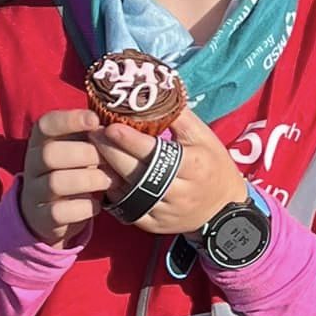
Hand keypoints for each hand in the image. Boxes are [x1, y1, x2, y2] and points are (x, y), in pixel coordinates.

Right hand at [19, 108, 111, 247]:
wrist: (53, 213)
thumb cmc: (73, 170)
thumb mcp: (78, 149)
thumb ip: (90, 137)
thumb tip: (113, 128)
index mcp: (41, 142)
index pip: (45, 124)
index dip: (69, 120)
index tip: (95, 121)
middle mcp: (32, 165)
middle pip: (50, 153)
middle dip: (85, 154)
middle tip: (108, 160)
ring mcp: (34, 192)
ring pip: (55, 182)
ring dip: (89, 180)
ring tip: (108, 181)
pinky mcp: (42, 217)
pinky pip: (59, 212)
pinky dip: (84, 207)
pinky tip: (97, 205)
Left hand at [94, 104, 247, 238]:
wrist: (223, 207)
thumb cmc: (212, 164)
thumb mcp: (203, 136)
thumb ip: (178, 116)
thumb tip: (154, 91)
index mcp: (192, 166)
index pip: (154, 153)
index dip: (129, 140)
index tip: (109, 125)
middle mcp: (179, 191)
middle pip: (135, 172)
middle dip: (110, 152)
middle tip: (92, 134)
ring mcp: (165, 211)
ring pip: (127, 192)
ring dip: (106, 172)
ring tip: (93, 153)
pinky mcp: (154, 225)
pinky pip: (126, 208)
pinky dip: (113, 191)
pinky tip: (104, 175)